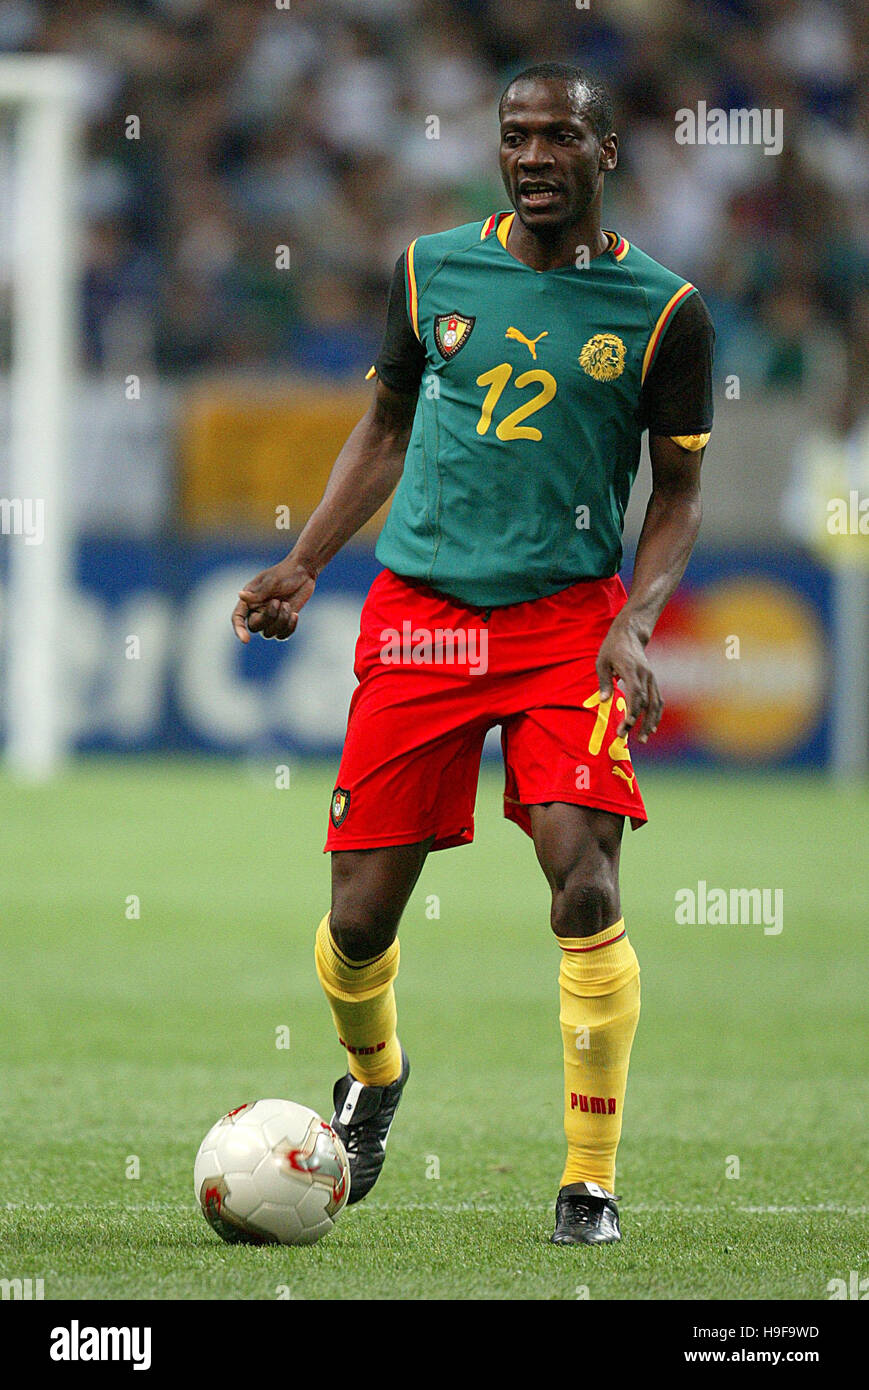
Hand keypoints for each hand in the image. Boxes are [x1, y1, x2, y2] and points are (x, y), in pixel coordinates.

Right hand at [231, 555, 316, 642]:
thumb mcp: (271, 581)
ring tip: (287, 605)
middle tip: (279, 602)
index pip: (238, 617)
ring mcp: (270, 618)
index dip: (239, 629)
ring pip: (269, 633)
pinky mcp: (283, 622)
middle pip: (255, 627)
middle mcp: (256, 611)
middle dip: (269, 617)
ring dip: (281, 621)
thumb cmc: (284, 573)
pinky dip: (289, 627)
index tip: (245, 640)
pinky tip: (295, 615)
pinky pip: (282, 635)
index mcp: (249, 599)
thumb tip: (240, 596)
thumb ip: (258, 593)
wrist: (303, 573)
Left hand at [595, 617, 662, 742]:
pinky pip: (657, 699)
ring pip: (655, 703)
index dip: (633, 712)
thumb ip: (604, 682)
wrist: (630, 633)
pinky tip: (651, 727)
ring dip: (651, 722)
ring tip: (643, 738)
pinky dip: (656, 714)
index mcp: (631, 669)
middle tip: (629, 737)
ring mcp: (651, 677)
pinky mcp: (652, 680)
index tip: (626, 727)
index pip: (636, 694)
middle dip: (640, 722)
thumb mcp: (602, 662)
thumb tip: (604, 701)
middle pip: (647, 702)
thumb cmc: (612, 648)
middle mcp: (644, 674)